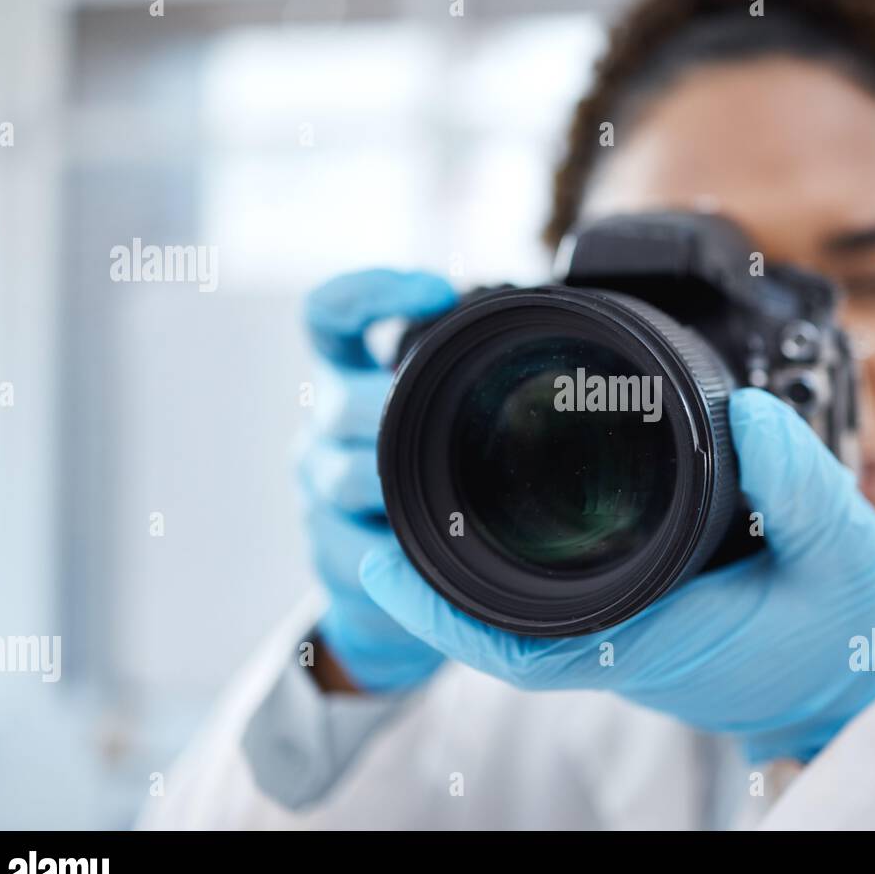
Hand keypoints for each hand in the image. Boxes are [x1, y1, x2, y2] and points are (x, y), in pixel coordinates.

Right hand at [298, 268, 455, 691]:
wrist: (390, 580)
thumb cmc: (432, 477)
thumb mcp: (440, 414)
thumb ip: (466, 373)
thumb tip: (556, 318)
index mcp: (347, 376)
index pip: (329, 315)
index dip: (371, 293)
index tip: (437, 293)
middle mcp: (322, 426)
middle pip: (342, 404)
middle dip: (396, 414)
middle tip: (456, 425)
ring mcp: (318, 490)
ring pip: (346, 477)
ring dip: (400, 487)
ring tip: (451, 498)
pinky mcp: (326, 552)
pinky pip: (358, 552)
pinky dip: (396, 554)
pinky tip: (425, 554)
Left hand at [359, 386, 874, 761]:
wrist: (852, 683)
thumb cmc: (846, 633)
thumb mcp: (845, 554)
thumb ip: (803, 486)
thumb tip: (746, 411)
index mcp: (649, 636)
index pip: (519, 642)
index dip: (440, 610)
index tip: (381, 560)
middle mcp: (618, 642)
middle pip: (492, 622)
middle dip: (425, 574)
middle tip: (376, 490)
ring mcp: (620, 634)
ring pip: (512, 610)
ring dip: (456, 564)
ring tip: (412, 490)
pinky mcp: (630, 619)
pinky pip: (545, 598)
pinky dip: (503, 562)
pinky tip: (490, 509)